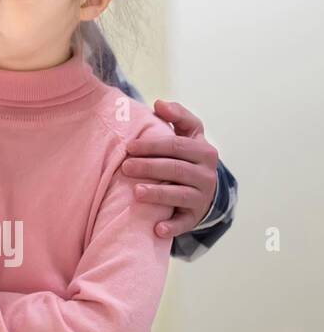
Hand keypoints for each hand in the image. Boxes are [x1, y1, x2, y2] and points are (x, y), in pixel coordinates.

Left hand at [124, 99, 219, 238]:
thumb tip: (158, 103)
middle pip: (176, 169)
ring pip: (180, 195)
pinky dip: (172, 227)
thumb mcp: (188, 133)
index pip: (176, 145)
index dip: (152, 145)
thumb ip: (177, 116)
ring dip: (159, 194)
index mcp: (203, 151)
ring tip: (136, 193)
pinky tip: (157, 229)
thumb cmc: (187, 155)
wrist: (205, 187)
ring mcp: (202, 197)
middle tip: (125, 167)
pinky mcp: (194, 216)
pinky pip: (184, 223)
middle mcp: (206, 174)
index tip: (129, 146)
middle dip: (149, 167)